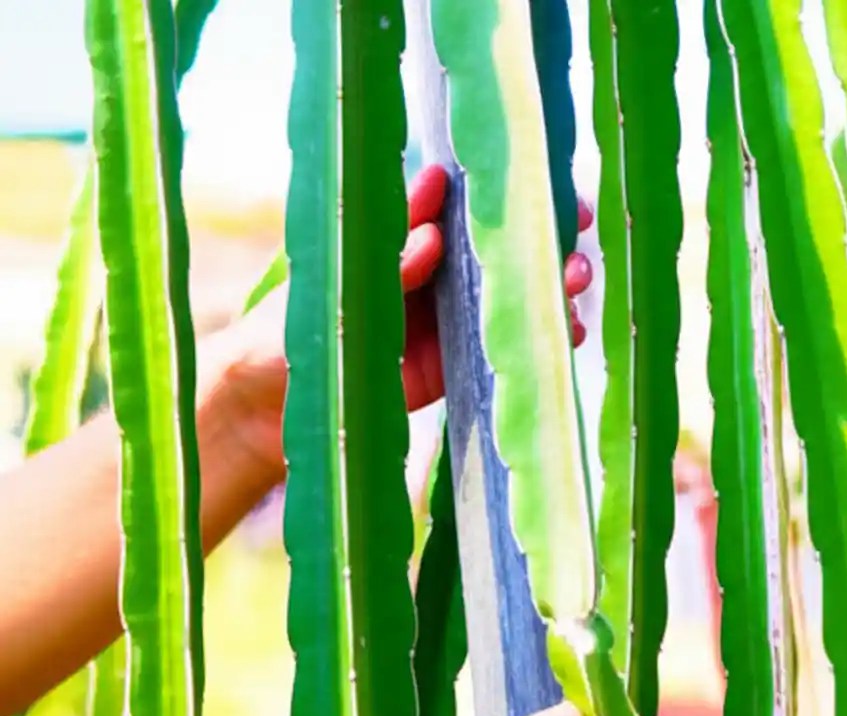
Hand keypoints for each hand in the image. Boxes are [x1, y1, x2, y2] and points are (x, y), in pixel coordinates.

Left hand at [207, 164, 594, 480]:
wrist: (267, 407)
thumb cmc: (285, 333)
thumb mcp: (331, 294)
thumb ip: (384, 268)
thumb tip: (434, 233)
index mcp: (398, 241)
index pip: (456, 205)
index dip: (499, 189)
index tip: (538, 176)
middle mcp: (429, 275)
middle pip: (497, 245)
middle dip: (542, 231)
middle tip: (574, 223)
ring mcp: (444, 320)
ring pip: (511, 291)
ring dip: (551, 281)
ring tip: (578, 276)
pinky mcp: (452, 366)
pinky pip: (505, 346)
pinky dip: (541, 337)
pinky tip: (570, 329)